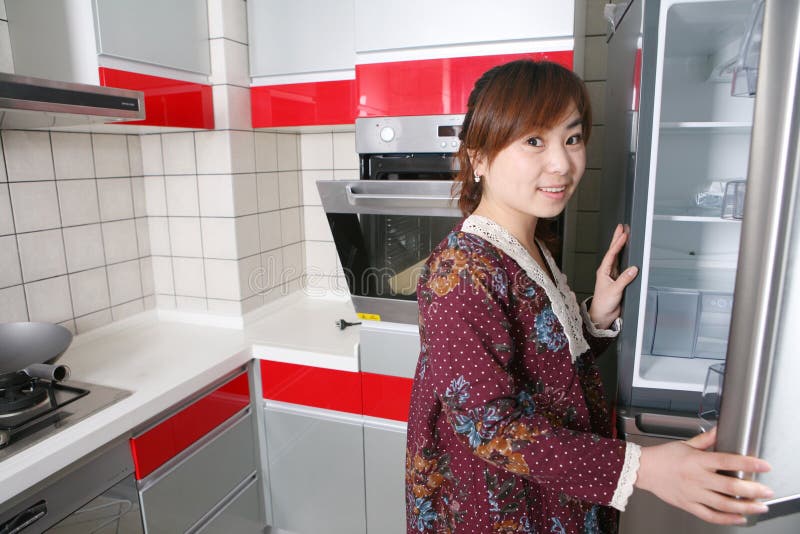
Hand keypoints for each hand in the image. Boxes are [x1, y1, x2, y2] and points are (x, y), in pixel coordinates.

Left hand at [589, 224, 637, 327]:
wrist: (602, 315)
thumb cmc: (603, 304)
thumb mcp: (615, 291)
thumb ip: (624, 280)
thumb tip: (633, 269)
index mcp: (603, 271)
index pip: (612, 254)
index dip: (618, 243)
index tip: (623, 234)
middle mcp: (607, 271)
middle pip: (613, 252)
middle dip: (617, 239)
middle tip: (621, 227)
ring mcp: (612, 275)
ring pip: (617, 257)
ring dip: (620, 246)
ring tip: (624, 235)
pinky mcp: (617, 280)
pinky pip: (622, 266)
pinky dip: (625, 257)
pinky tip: (627, 252)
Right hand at [635, 427, 773, 524]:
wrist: (643, 470)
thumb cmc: (663, 456)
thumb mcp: (685, 444)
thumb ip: (706, 439)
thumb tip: (720, 429)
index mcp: (697, 460)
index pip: (727, 460)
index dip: (748, 463)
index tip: (764, 465)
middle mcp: (696, 478)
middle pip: (729, 485)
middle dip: (752, 490)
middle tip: (766, 491)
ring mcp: (693, 493)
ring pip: (723, 503)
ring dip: (745, 507)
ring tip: (759, 506)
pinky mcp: (688, 505)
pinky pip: (710, 515)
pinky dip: (727, 519)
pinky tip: (739, 517)